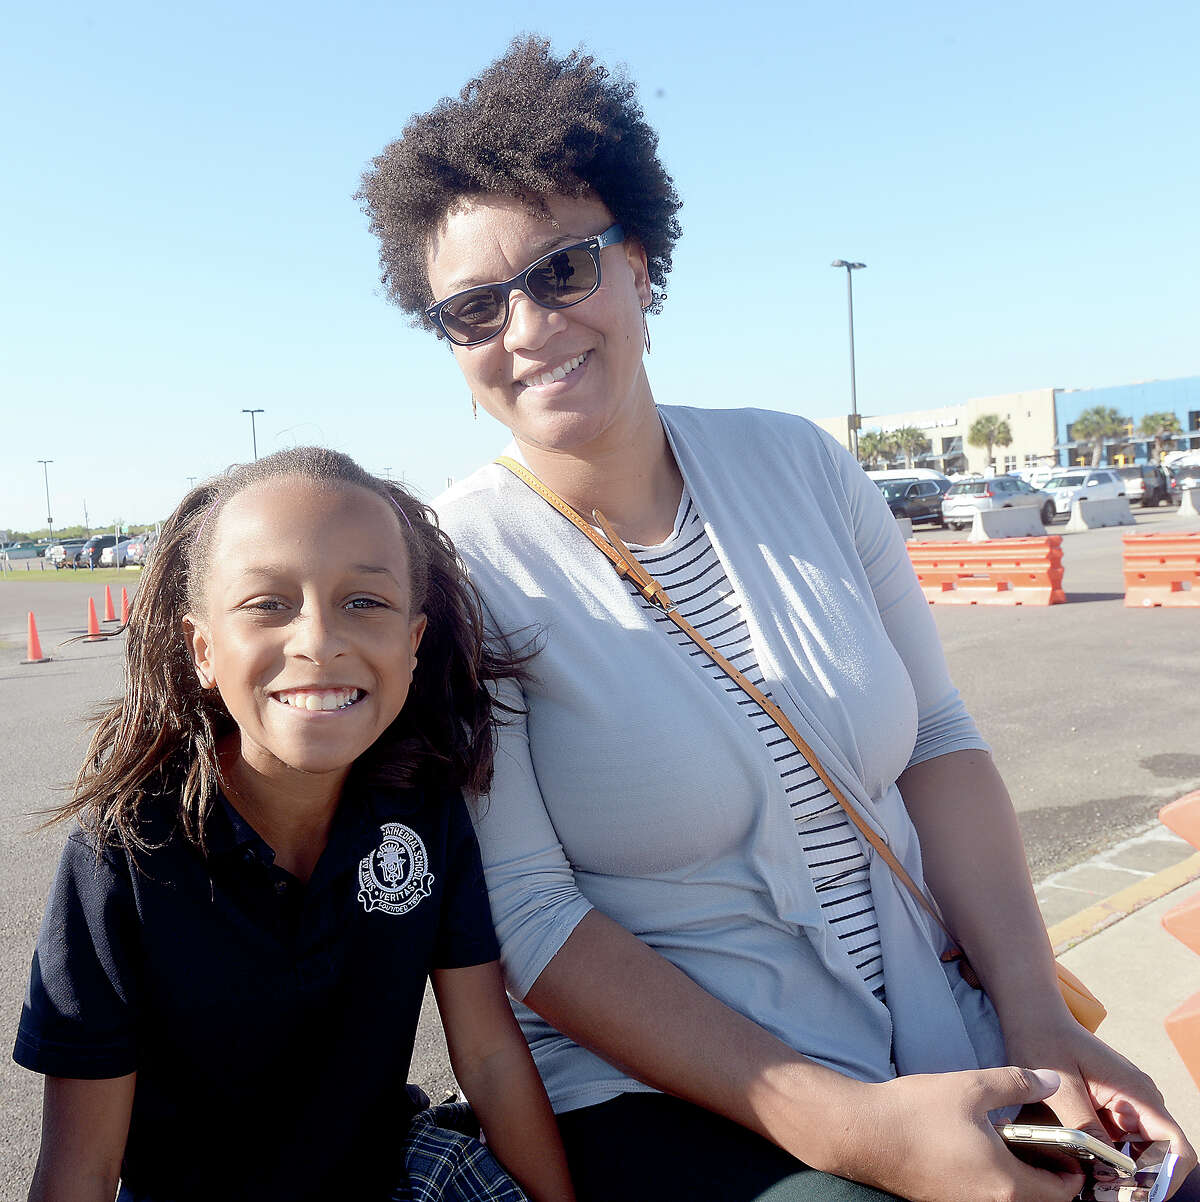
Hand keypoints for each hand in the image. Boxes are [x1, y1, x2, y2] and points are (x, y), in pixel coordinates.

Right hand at [826, 1066, 1083, 1201]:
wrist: (862, 1133)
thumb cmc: (917, 1112)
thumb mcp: (971, 1087)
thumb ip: (1017, 1083)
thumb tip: (1053, 1080)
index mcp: (1007, 1185)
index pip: (1062, 1193)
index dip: (1072, 1169)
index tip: (1066, 1144)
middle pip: (1039, 1201)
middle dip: (1047, 1174)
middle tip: (1040, 1139)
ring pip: (1010, 1199)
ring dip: (1019, 1176)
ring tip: (1008, 1137)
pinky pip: (985, 1195)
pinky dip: (993, 1177)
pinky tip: (976, 1144)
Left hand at [1004, 1019, 1196, 1197]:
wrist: (1031, 1015)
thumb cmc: (1044, 1040)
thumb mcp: (1059, 1085)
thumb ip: (1083, 1126)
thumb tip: (1105, 1167)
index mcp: (1137, 1094)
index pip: (1176, 1147)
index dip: (1167, 1178)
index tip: (1139, 1196)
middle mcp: (1139, 1102)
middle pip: (1157, 1158)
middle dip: (1135, 1183)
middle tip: (1102, 1194)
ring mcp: (1125, 1106)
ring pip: (1134, 1155)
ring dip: (1116, 1173)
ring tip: (1087, 1184)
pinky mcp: (1107, 1110)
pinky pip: (1114, 1143)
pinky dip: (1101, 1158)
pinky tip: (1078, 1166)